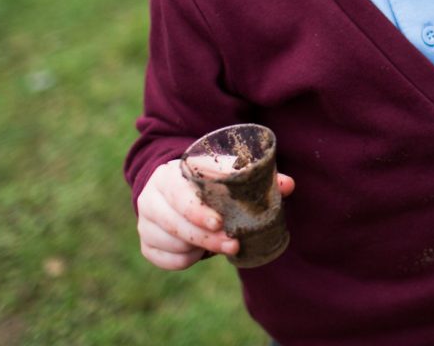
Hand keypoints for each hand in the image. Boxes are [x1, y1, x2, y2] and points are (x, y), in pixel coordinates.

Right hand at [136, 158, 295, 270]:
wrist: (174, 188)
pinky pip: (166, 260)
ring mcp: (145, 222)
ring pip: (171, 244)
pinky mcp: (146, 243)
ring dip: (198, 249)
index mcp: (168, 175)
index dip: (197, 211)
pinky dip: (185, 259)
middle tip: (233, 245)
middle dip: (207, 238)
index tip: (220, 223)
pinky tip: (199, 250)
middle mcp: (150, 198)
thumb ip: (255, 178)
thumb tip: (287, 185)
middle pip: (175, 224)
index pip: (178, 195)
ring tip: (220, 243)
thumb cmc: (206, 180)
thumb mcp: (224, 173)